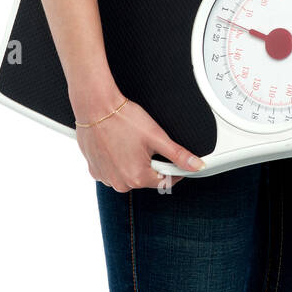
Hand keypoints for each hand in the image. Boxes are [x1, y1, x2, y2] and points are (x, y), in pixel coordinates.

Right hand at [76, 97, 204, 191]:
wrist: (96, 107)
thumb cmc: (124, 119)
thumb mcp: (157, 136)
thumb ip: (178, 155)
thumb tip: (197, 166)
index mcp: (138, 178)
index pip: (165, 181)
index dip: (173, 168)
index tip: (172, 158)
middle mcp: (120, 183)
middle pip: (145, 178)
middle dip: (150, 163)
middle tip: (146, 143)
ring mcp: (105, 178)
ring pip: (128, 174)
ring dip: (132, 162)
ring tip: (129, 142)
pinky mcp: (94, 170)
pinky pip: (112, 170)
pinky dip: (116, 161)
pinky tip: (116, 145)